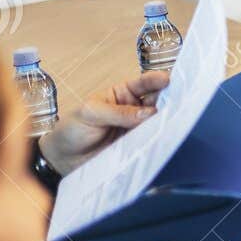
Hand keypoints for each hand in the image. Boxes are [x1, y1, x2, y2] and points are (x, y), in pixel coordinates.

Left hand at [39, 69, 169, 174]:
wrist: (62, 161)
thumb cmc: (72, 129)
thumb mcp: (90, 113)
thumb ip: (118, 112)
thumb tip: (149, 113)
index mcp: (122, 94)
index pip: (143, 83)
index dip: (156, 79)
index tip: (167, 79)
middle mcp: (135, 109)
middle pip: (157, 100)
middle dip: (168, 99)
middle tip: (179, 101)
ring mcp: (138, 128)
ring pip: (158, 120)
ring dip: (166, 119)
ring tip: (176, 118)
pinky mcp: (138, 146)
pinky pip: (152, 139)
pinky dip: (160, 137)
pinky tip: (167, 135)